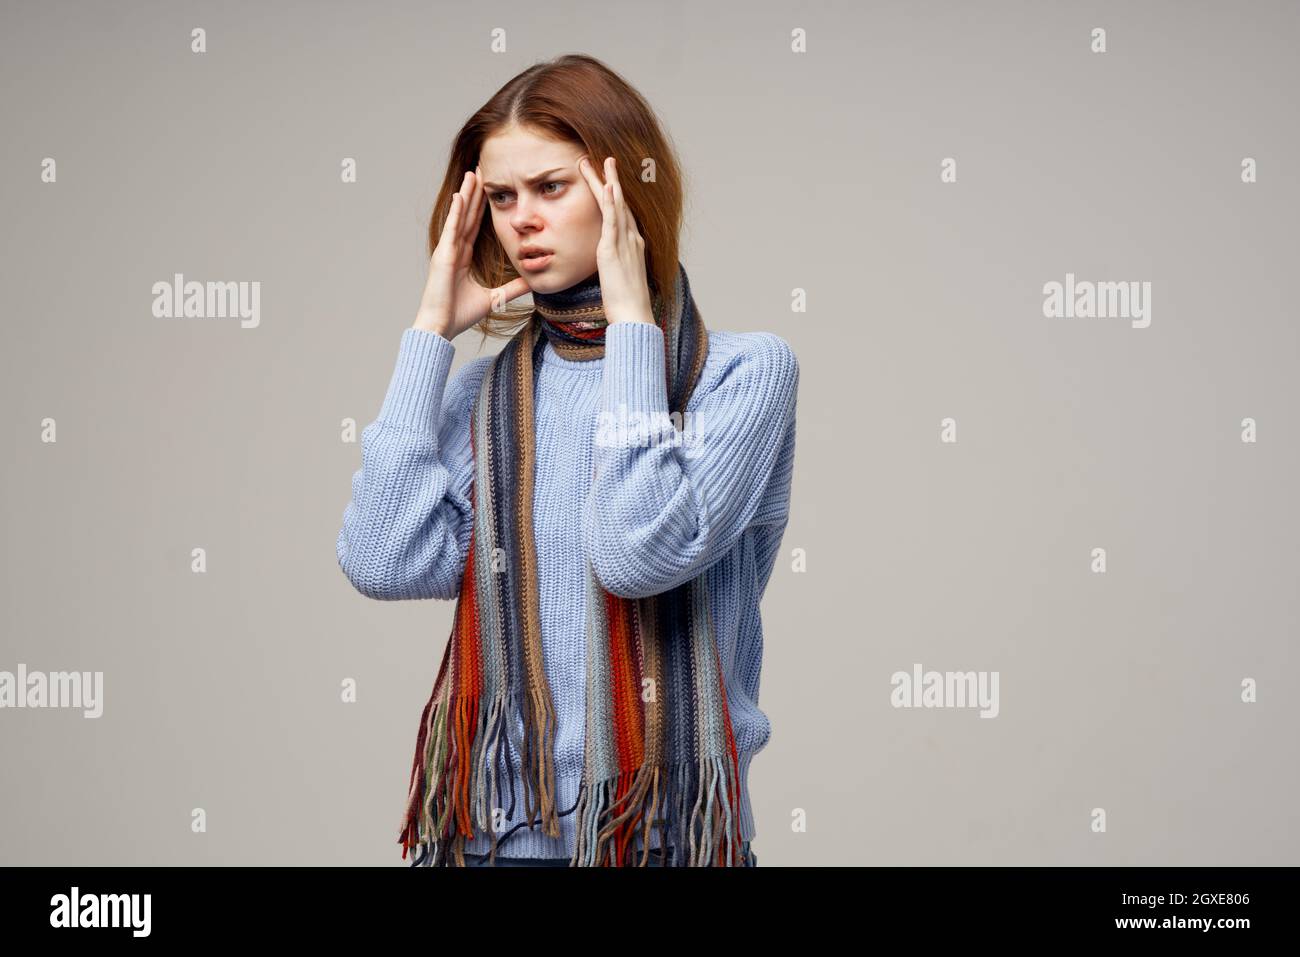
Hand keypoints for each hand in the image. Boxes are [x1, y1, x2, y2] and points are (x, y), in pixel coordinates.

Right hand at [413, 166, 530, 339]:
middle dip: (475, 192)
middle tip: (482, 169)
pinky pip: (452, 229)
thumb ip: (512, 288)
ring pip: (460, 216)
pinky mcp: (443, 256)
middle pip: (468, 214)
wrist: (441, 326)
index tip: (490, 187)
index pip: (475, 224)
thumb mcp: (495, 298)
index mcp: (463, 256)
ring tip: (473, 172)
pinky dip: (457, 212)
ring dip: (467, 194)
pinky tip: (462, 195)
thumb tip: (533, 283)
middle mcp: (454, 249)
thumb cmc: (460, 314)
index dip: (482, 206)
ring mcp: (447, 250)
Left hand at [577, 156, 654, 325]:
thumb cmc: (626, 304)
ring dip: (607, 181)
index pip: (623, 214)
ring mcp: (624, 243)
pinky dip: (611, 201)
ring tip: (598, 161)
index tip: (608, 179)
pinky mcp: (613, 250)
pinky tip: (608, 185)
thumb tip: (613, 266)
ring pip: (615, 205)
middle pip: (620, 202)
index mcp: (633, 246)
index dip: (616, 195)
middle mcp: (632, 239)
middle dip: (610, 179)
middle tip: (602, 158)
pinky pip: (613, 220)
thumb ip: (618, 266)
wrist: (633, 316)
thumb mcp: (621, 279)